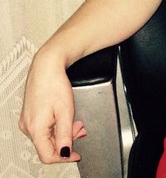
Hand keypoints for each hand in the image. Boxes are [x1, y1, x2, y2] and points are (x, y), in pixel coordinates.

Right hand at [19, 48, 85, 162]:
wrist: (47, 66)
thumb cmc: (55, 83)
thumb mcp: (66, 111)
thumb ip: (65, 134)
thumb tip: (65, 153)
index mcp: (35, 128)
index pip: (48, 155)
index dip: (64, 157)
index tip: (77, 155)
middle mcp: (28, 127)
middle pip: (47, 146)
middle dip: (66, 141)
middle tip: (80, 130)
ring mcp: (28, 120)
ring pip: (46, 137)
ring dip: (62, 133)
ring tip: (74, 122)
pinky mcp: (31, 114)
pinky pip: (44, 128)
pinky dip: (56, 126)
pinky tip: (64, 118)